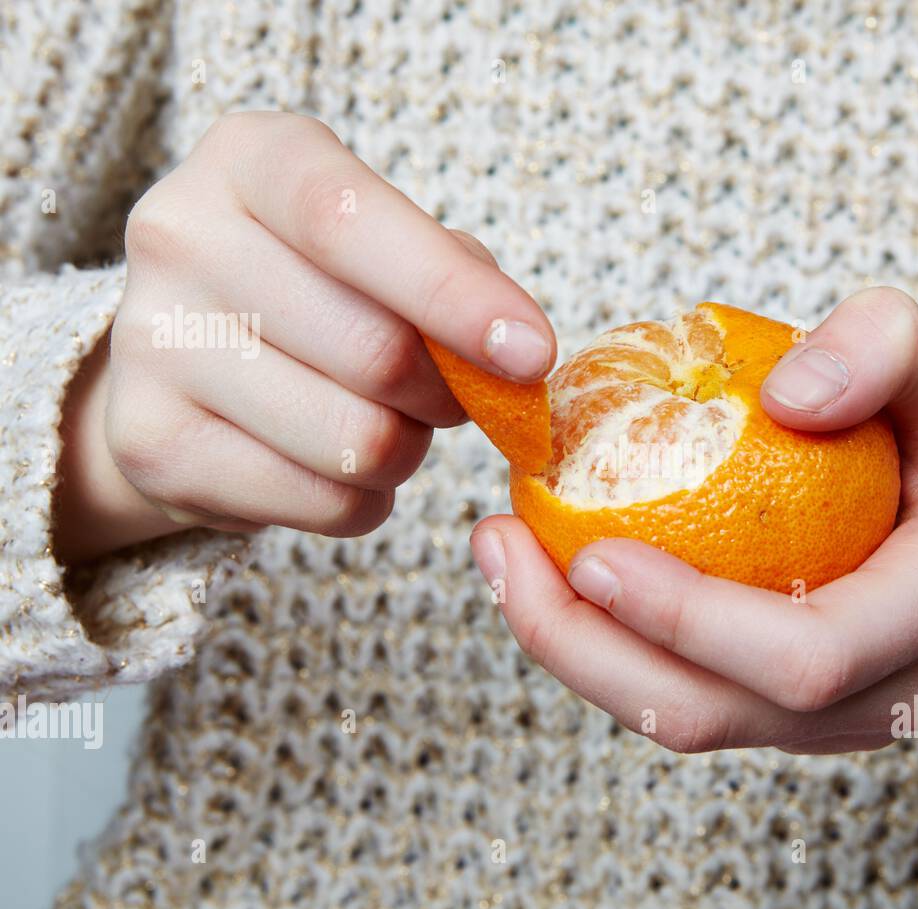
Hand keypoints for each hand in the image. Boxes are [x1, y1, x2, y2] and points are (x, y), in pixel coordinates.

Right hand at [54, 111, 554, 562]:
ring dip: (407, 452)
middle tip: (448, 397)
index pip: (351, 223)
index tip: (533, 354)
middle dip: (446, 394)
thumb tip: (516, 356)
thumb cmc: (320, 286)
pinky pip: (323, 502)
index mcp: (249, 161)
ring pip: (356, 440)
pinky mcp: (151, 445)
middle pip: (372, 351)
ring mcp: (149, 344)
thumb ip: (453, 277)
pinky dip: (365, 500)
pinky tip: (338, 465)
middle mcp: (178, 237)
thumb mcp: (384, 242)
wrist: (187, 355)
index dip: (453, 297)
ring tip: (385, 426)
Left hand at [470, 288, 917, 753]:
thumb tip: (784, 392)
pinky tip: (552, 572)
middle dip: (585, 648)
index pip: (805, 658)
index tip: (587, 547)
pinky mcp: (790, 719)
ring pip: (683, 724)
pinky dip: (604, 647)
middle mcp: (886, 697)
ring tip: (500, 555)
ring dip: (573, 652)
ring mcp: (834, 725)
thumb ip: (890, 346)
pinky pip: (683, 700)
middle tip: (496, 546)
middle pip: (711, 716)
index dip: (689, 620)